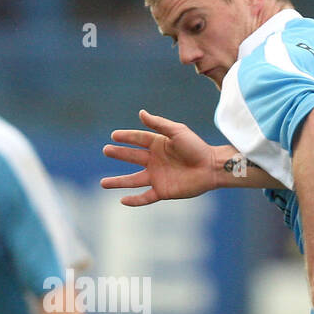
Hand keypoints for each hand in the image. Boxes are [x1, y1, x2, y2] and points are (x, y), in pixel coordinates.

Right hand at [100, 110, 217, 205]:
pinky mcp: (163, 191)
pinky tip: (122, 200)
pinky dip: (135, 200)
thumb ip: (159, 124)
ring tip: (102, 183)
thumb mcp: (177, 132)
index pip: (137, 139)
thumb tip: (141, 113)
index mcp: (158, 144)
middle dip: (119, 154)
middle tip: (105, 150)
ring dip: (118, 182)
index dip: (126, 137)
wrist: (211, 168)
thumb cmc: (197, 148)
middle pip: (132, 157)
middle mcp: (155, 161)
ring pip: (133, 180)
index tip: (114, 136)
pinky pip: (146, 197)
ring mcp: (158, 177)